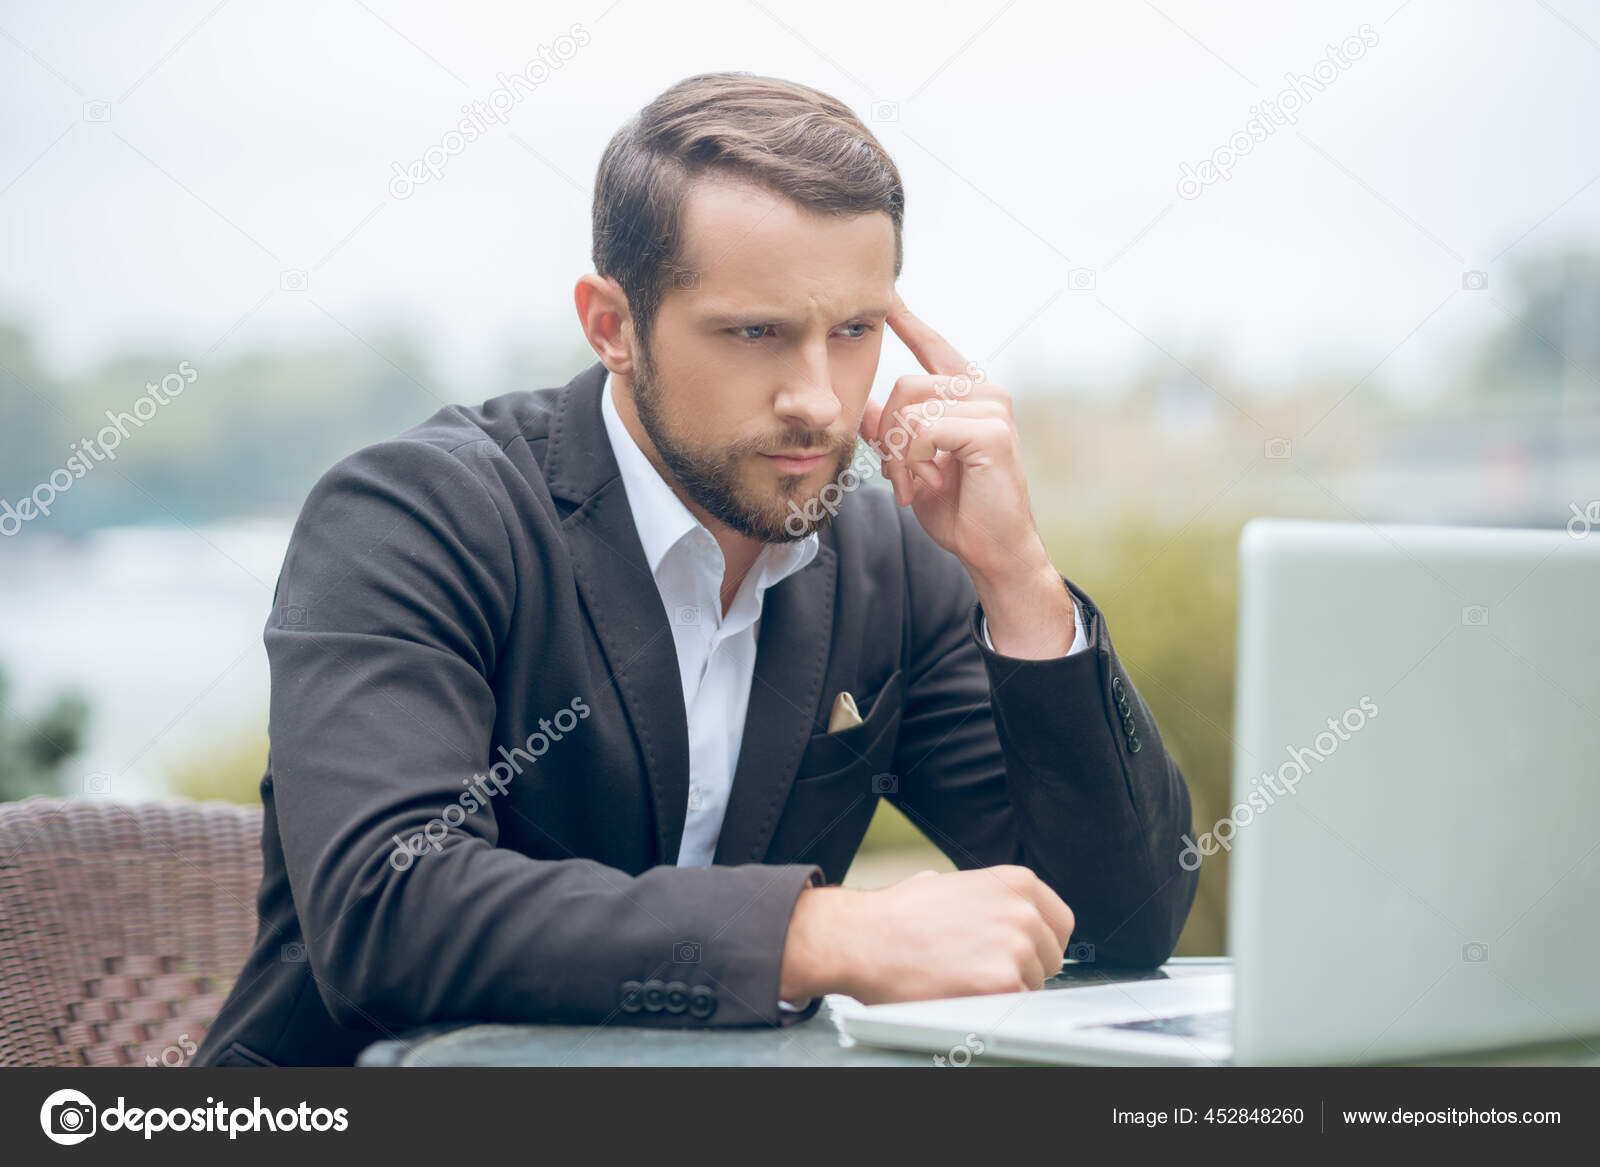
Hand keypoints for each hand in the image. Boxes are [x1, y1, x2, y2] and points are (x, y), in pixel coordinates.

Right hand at [779, 866, 1074, 1004]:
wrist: (865, 937)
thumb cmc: (898, 914)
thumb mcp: (953, 882)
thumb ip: (989, 897)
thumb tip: (999, 912)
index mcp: (1016, 883)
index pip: (1060, 922)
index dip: (1041, 942)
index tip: (1028, 953)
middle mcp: (1023, 912)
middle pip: (1049, 958)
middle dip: (1023, 967)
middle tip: (983, 968)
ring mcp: (1016, 948)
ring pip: (1033, 985)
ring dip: (1006, 988)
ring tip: (964, 978)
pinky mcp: (1002, 983)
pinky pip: (1015, 1006)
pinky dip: (993, 1007)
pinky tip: (963, 993)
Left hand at [859, 294, 1076, 656]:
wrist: (990, 550)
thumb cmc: (957, 508)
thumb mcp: (911, 464)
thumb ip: (891, 432)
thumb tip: (863, 407)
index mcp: (968, 395)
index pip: (934, 347)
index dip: (909, 321)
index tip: (887, 296)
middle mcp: (985, 392)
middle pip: (904, 385)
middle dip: (888, 437)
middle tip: (896, 479)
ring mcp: (993, 407)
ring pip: (910, 408)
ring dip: (898, 455)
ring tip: (911, 485)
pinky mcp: (992, 430)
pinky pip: (923, 429)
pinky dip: (913, 461)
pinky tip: (928, 482)